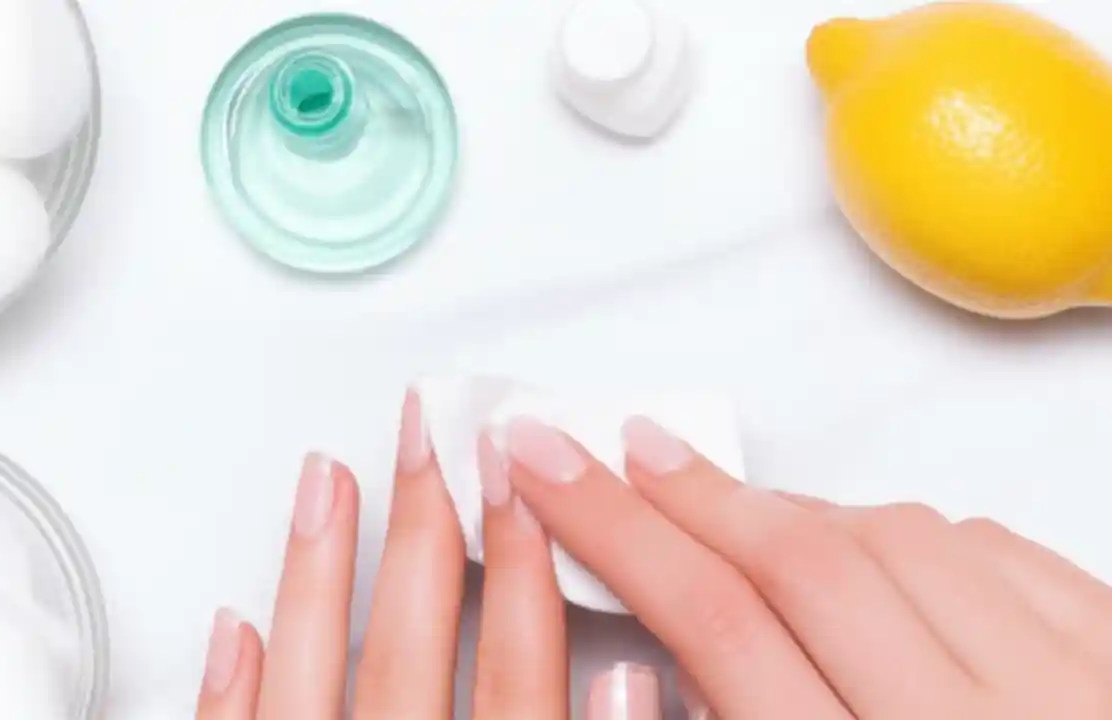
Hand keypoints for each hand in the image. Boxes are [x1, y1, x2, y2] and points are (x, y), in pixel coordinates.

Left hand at [194, 391, 666, 719]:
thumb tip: (639, 683)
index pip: (517, 680)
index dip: (531, 573)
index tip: (538, 485)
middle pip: (412, 652)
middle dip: (430, 533)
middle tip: (440, 440)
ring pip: (313, 679)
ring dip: (320, 573)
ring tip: (327, 478)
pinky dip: (231, 687)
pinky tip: (236, 625)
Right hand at [502, 415, 1111, 718]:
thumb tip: (670, 664)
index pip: (719, 626)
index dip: (618, 532)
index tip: (557, 473)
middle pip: (801, 563)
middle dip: (684, 493)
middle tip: (611, 449)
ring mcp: (1072, 690)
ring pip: (898, 540)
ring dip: (795, 508)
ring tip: (730, 501)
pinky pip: (998, 551)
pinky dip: (914, 531)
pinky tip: (870, 538)